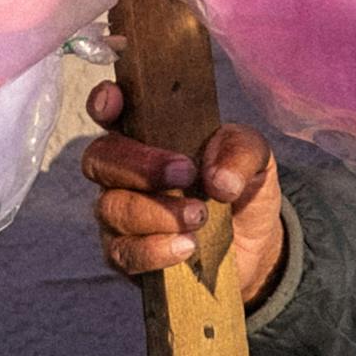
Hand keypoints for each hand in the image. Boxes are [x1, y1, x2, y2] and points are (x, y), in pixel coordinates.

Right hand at [80, 83, 283, 305]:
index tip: (115, 101)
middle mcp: (123, 171)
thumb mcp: (255, 158)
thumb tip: (218, 180)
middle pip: (100, 159)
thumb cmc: (240, 186)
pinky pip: (123, 252)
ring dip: (157, 212)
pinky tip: (187, 246)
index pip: (111, 111)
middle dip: (142, 165)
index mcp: (148, 133)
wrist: (252, 244)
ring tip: (199, 216)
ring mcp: (119, 213)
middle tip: (186, 174)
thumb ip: (241, 152)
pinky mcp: (125, 255)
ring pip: (112, 208)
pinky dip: (155, 249)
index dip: (104, 103)